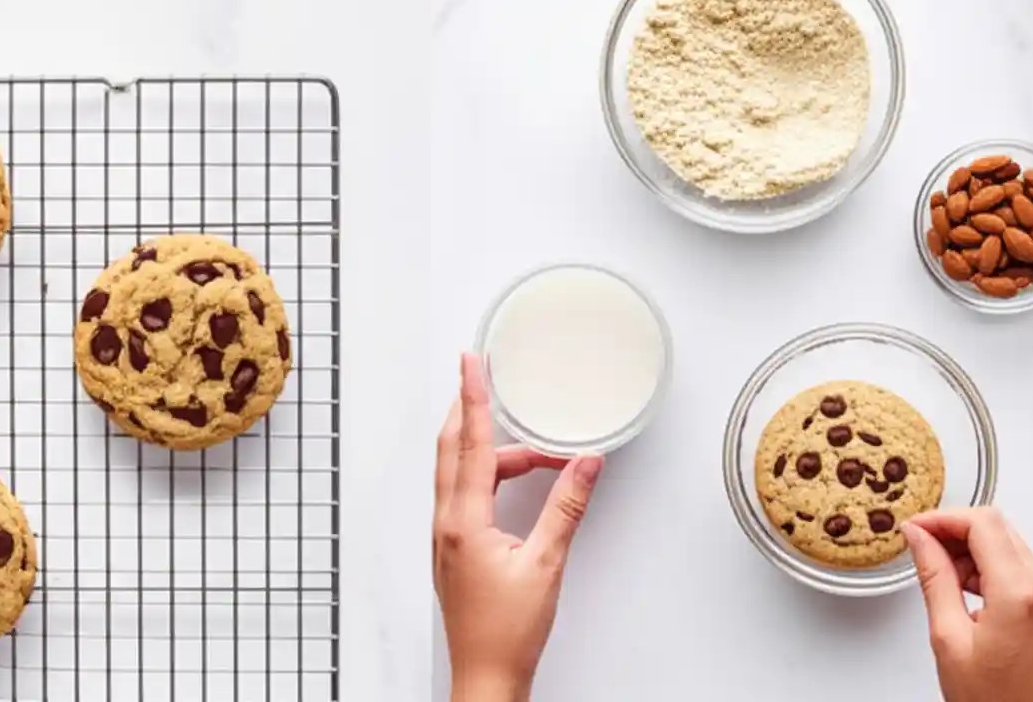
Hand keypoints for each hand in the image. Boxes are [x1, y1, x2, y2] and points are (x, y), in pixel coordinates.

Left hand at [434, 353, 603, 701]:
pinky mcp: (454, 548)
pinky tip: (514, 482)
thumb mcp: (547, 563)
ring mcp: (446, 536)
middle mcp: (446, 523)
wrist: (486, 676)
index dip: (472, 397)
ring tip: (536, 452)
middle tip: (481, 376)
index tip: (471, 362)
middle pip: (451, 449)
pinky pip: (464, 494)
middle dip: (468, 409)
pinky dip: (488, 476)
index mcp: (463, 521)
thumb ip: (567, 506)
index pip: (469, 444)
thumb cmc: (508, 632)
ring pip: (460, 473)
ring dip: (490, 451)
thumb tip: (586, 464)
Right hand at [904, 508, 1032, 701]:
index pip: (982, 523)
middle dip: (953, 529)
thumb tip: (919, 538)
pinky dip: (985, 565)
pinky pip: (1016, 566)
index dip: (942, 518)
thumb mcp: (949, 638)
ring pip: (1005, 543)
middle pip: (996, 527)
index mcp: (1020, 593)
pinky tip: (960, 585)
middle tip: (919, 545)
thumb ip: (934, 578)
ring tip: (935, 571)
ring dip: (968, 547)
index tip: (914, 528)